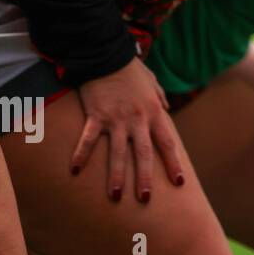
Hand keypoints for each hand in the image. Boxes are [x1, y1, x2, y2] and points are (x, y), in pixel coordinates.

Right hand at [73, 58, 184, 201]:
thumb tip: (166, 108)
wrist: (108, 55)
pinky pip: (89, 139)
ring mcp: (117, 119)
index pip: (167, 143)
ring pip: (119, 152)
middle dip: (145, 177)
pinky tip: (74, 170)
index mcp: (154, 113)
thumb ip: (160, 97)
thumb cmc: (130, 69)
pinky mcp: (96, 116)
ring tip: (116, 196)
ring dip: (117, 175)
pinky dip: (82, 154)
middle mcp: (138, 119)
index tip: (179, 182)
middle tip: (145, 199)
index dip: (173, 163)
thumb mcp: (152, 82)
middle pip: (144, 153)